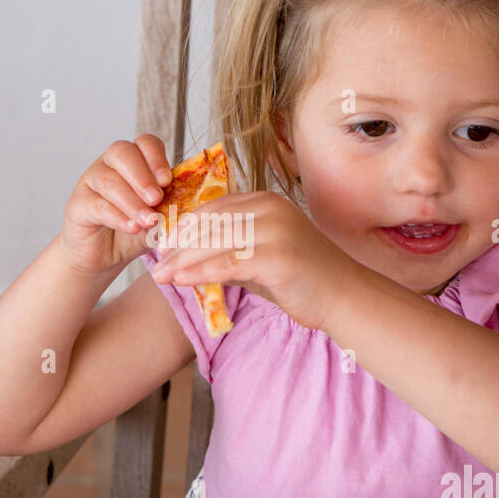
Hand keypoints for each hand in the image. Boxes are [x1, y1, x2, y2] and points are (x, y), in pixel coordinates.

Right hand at [59, 135, 173, 275]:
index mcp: (135, 161)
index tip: (167, 181)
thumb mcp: (159, 217)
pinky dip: (117, 216)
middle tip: (157, 199)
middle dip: (142, 176)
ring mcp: (91, 181)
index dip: (156, 158)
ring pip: (109, 181)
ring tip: (148, 220)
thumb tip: (193, 204)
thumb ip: (171, 206)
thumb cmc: (135, 231)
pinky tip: (131, 227)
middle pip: (122, 152)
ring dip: (132, 201)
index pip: (145, 143)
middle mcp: (110, 164)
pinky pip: (97, 204)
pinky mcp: (78, 204)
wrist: (105, 256)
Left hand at [147, 191, 361, 331]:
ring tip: (160, 276)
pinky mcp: (276, 256)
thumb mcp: (260, 254)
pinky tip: (180, 281)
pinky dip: (199, 273)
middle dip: (178, 246)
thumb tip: (187, 254)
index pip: (213, 208)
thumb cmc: (301, 279)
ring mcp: (274, 230)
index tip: (163, 246)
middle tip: (155, 264)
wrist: (343, 297)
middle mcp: (269, 208)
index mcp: (265, 201)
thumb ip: (229, 247)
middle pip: (210, 224)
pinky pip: (227, 263)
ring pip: (214, 243)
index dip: (184, 227)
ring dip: (181, 261)